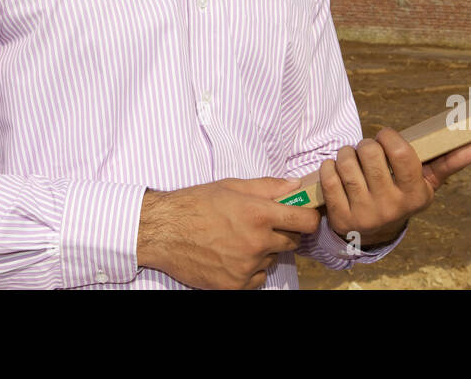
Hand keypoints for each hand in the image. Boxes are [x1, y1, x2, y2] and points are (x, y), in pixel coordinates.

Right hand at [136, 176, 321, 288]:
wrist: (163, 231)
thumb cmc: (195, 204)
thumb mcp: (232, 186)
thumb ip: (268, 187)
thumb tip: (295, 186)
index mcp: (258, 214)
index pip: (305, 222)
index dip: (308, 218)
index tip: (303, 216)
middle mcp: (256, 242)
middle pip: (292, 242)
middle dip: (284, 233)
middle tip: (263, 225)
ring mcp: (246, 266)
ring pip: (272, 259)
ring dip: (264, 251)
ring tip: (239, 239)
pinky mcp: (235, 285)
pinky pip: (258, 278)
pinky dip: (250, 269)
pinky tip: (232, 255)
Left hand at [320, 130, 470, 246]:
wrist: (374, 233)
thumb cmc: (402, 194)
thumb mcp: (426, 182)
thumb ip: (449, 162)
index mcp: (414, 195)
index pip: (400, 152)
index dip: (389, 136)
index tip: (386, 136)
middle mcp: (390, 207)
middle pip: (370, 152)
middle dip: (366, 144)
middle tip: (368, 150)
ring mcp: (364, 214)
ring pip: (346, 162)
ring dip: (346, 153)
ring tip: (352, 160)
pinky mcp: (341, 217)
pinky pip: (328, 177)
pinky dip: (329, 167)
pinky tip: (337, 170)